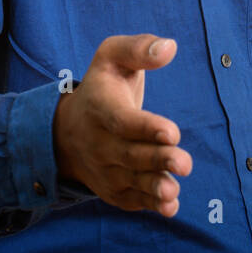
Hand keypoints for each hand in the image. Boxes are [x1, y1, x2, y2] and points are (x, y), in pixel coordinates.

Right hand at [53, 34, 192, 215]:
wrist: (66, 129)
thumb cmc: (102, 86)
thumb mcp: (112, 56)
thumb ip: (138, 48)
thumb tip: (169, 47)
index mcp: (101, 108)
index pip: (123, 121)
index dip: (146, 128)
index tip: (172, 131)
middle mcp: (100, 142)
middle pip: (130, 155)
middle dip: (158, 160)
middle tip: (185, 163)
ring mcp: (105, 168)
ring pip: (131, 181)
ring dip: (154, 187)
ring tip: (173, 190)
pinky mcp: (113, 188)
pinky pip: (131, 199)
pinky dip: (149, 205)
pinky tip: (170, 205)